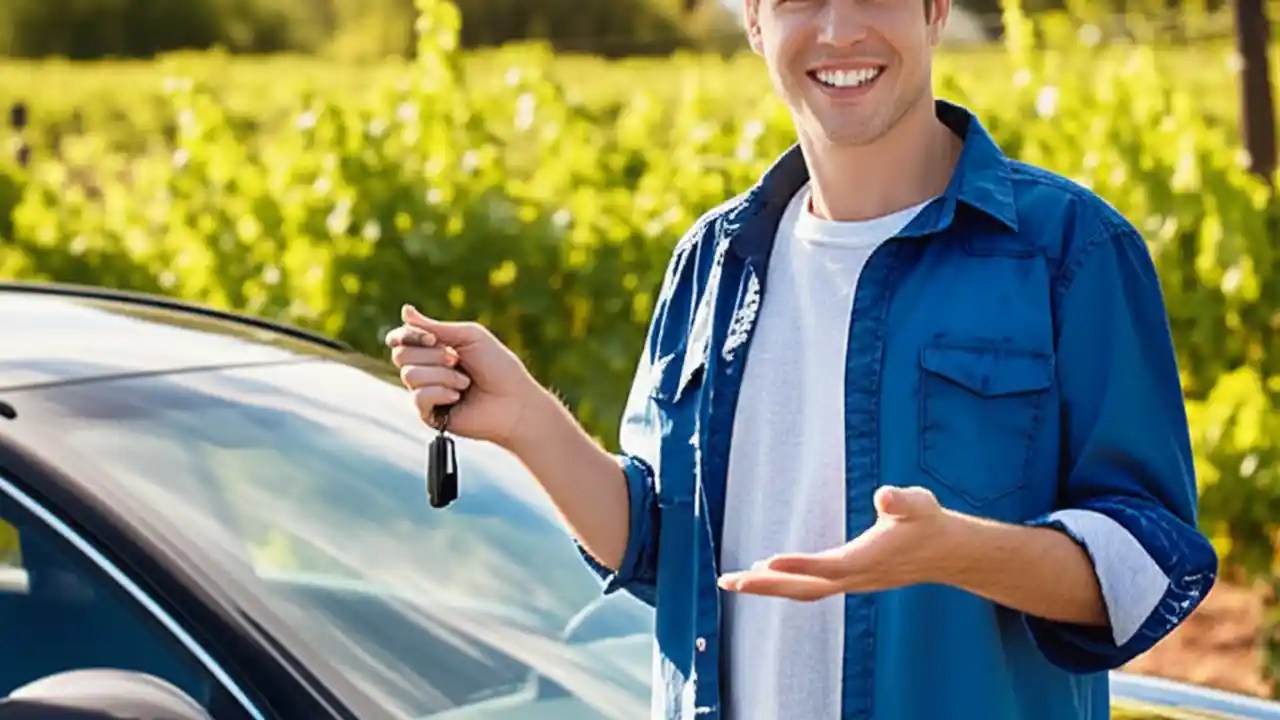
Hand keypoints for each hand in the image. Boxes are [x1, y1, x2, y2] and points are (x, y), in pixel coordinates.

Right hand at [386, 304, 542, 449]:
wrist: (514, 402)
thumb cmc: (498, 367)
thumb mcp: (469, 337)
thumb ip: (434, 327)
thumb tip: (405, 311)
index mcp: (434, 349)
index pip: (401, 339)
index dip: (408, 335)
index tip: (432, 339)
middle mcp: (426, 370)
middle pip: (400, 355)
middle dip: (432, 355)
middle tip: (457, 360)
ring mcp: (425, 392)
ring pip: (409, 375)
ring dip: (442, 375)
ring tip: (465, 382)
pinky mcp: (428, 414)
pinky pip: (418, 397)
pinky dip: (441, 393)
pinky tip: (457, 398)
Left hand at [717, 486, 954, 600]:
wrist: (946, 552)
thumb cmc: (927, 522)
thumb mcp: (918, 503)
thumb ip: (901, 500)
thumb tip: (885, 495)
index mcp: (866, 559)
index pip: (827, 565)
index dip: (798, 565)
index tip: (767, 563)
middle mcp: (854, 577)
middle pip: (803, 588)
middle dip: (764, 586)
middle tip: (727, 582)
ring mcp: (849, 582)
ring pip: (802, 591)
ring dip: (766, 588)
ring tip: (732, 582)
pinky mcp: (848, 579)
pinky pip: (809, 587)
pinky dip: (784, 583)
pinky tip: (766, 574)